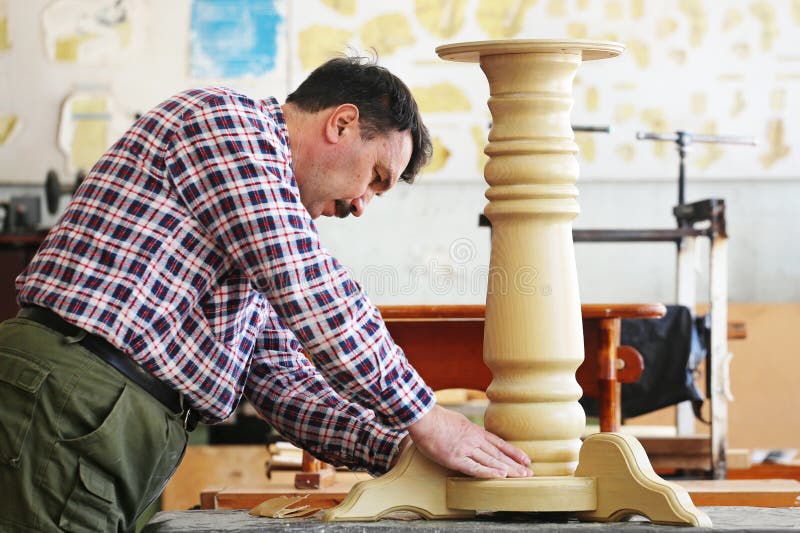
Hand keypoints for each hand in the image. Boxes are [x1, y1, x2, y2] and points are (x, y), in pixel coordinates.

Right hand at [407, 404, 531, 477]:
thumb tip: (468, 432)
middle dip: (515, 464)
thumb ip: (465, 429)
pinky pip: (474, 468)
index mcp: (474, 431)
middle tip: (529, 473)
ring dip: (507, 469)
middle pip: (498, 454)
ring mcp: (465, 450)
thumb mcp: (457, 420)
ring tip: (522, 477)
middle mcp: (474, 440)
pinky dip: (488, 473)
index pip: (499, 443)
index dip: (513, 452)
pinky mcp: (455, 459)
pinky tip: (500, 477)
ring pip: (491, 461)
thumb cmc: (435, 418)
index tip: (526, 459)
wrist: (423, 418)